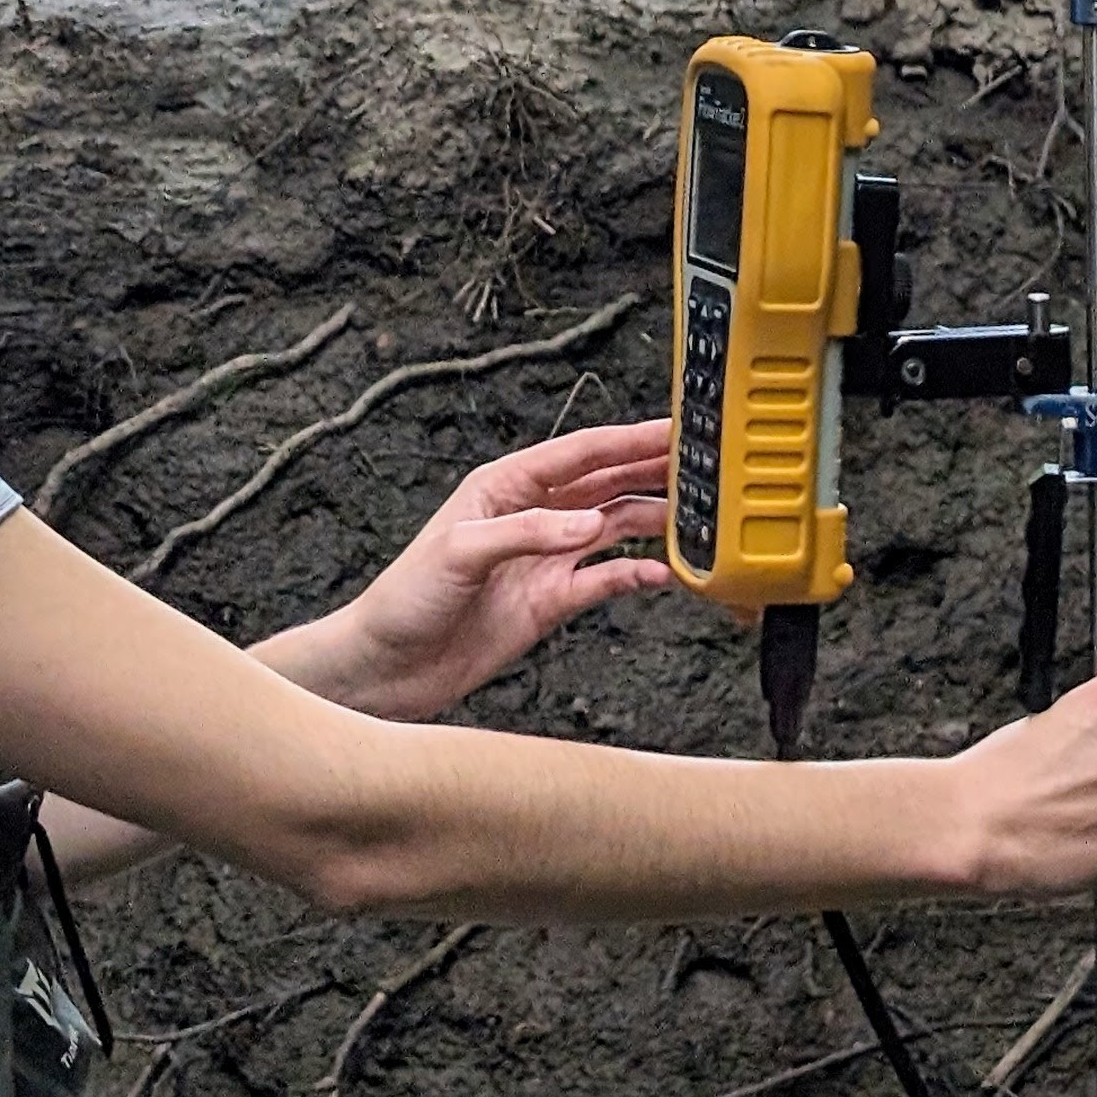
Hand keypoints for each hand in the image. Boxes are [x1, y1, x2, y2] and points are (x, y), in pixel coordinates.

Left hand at [299, 418, 670, 721]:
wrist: (388, 668)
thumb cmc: (404, 599)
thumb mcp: (458, 552)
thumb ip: (526, 533)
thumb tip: (589, 524)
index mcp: (506, 487)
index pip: (580, 453)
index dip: (629, 439)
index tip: (677, 428)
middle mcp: (531, 517)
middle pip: (606, 484)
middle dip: (654, 472)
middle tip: (708, 467)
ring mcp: (545, 559)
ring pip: (614, 528)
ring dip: (654, 521)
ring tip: (700, 517)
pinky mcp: (551, 601)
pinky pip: (605, 580)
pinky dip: (636, 575)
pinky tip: (665, 573)